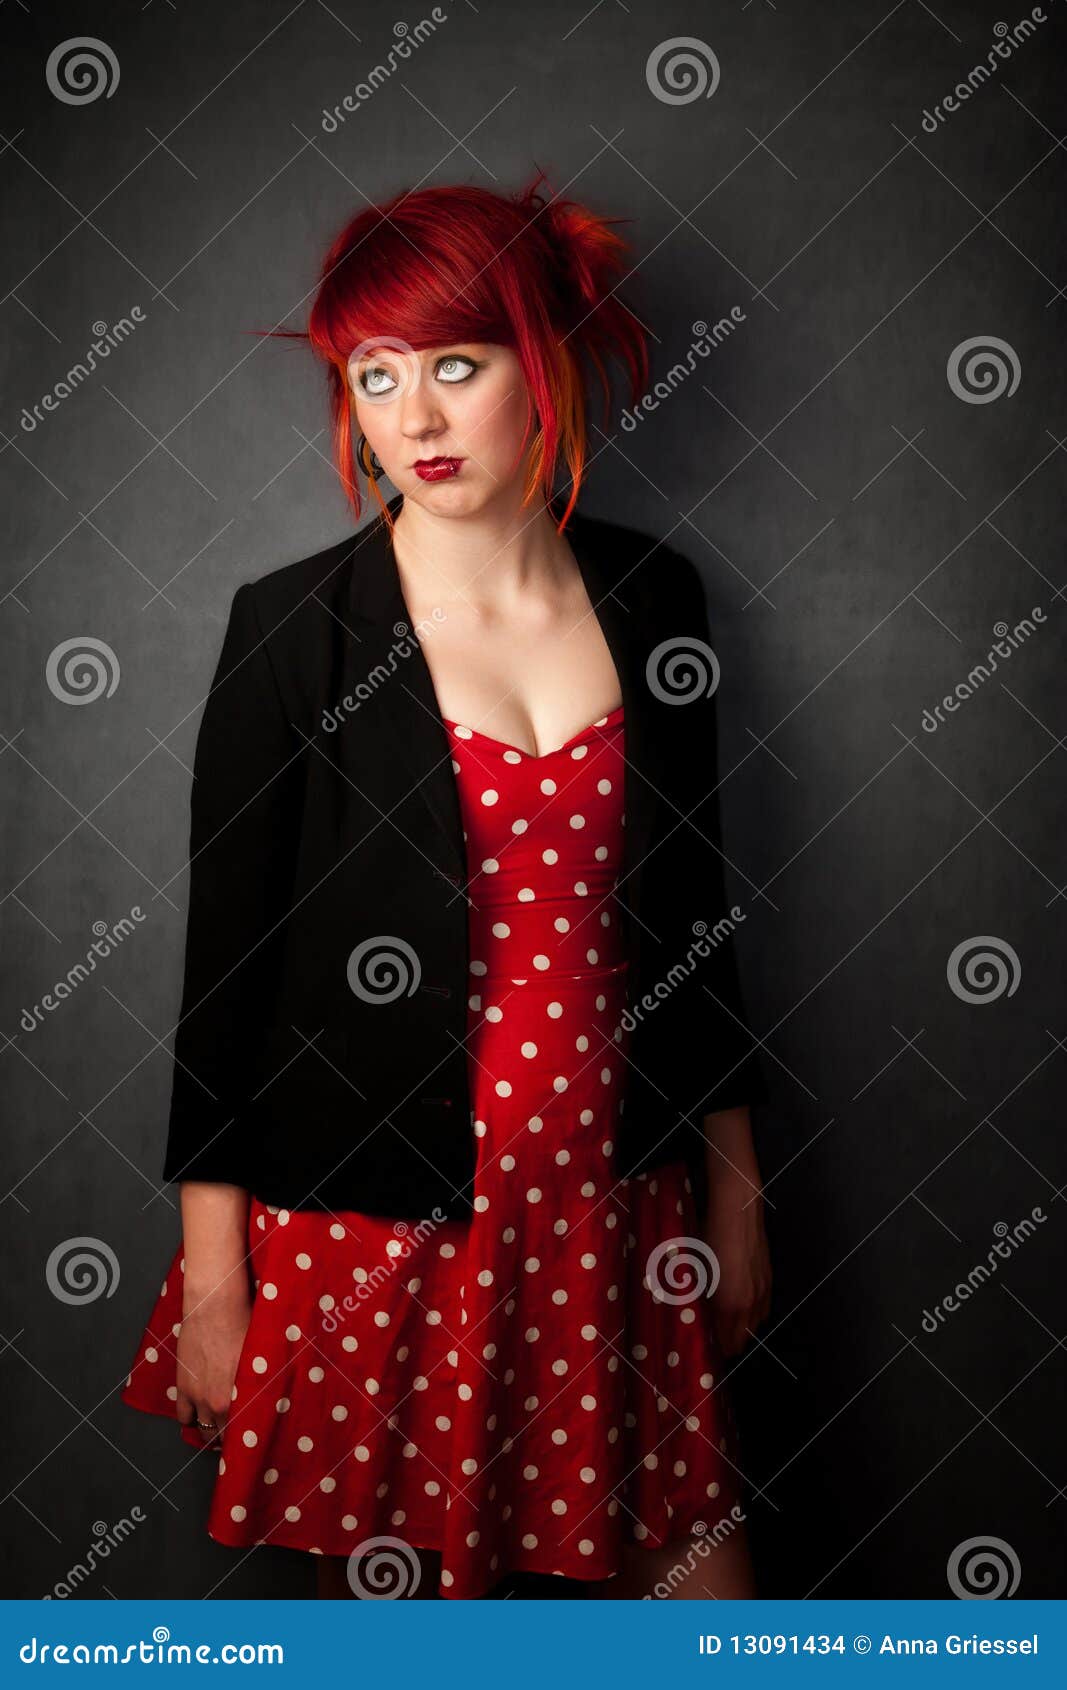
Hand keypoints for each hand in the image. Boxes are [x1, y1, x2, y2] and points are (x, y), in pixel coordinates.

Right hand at [175, 1278, 252, 1446]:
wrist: (215, 1307)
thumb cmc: (245, 1324)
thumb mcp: (264, 1356)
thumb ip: (266, 1382)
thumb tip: (278, 1394)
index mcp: (243, 1397)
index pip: (245, 1432)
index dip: (248, 1437)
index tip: (250, 1437)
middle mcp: (219, 1402)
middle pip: (223, 1435)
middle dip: (229, 1438)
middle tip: (234, 1434)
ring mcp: (198, 1396)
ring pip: (203, 1430)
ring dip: (210, 1431)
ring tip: (217, 1428)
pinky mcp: (183, 1386)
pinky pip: (183, 1415)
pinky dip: (190, 1418)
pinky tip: (198, 1414)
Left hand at [704, 1164, 771, 1358]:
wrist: (738, 1212)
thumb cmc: (710, 1237)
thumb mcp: (696, 1268)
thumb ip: (697, 1295)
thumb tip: (692, 1312)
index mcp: (728, 1303)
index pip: (724, 1342)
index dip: (714, 1351)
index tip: (703, 1352)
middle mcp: (749, 1303)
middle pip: (741, 1340)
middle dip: (727, 1345)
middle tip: (713, 1344)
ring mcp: (762, 1292)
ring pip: (754, 1326)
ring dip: (741, 1331)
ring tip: (726, 1329)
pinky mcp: (769, 1280)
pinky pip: (764, 1310)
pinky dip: (753, 1316)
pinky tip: (743, 1310)